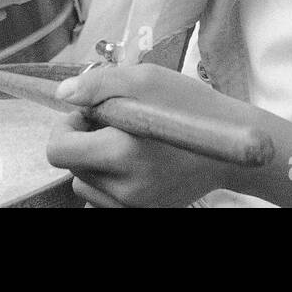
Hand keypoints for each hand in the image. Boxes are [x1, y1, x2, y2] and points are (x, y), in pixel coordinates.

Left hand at [45, 65, 242, 207]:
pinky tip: (134, 163)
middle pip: (72, 167)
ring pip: (86, 185)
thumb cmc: (192, 108)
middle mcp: (123, 188)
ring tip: (126, 143)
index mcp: (120, 153)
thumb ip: (98, 86)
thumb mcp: (146, 80)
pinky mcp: (144, 211)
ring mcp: (134, 205)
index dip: (66, 127)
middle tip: (113, 122)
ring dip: (95, 163)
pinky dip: (111, 181)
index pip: (57, 152)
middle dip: (83, 141)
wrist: (234, 150)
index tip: (89, 114)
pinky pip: (106, 199)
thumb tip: (63, 95)